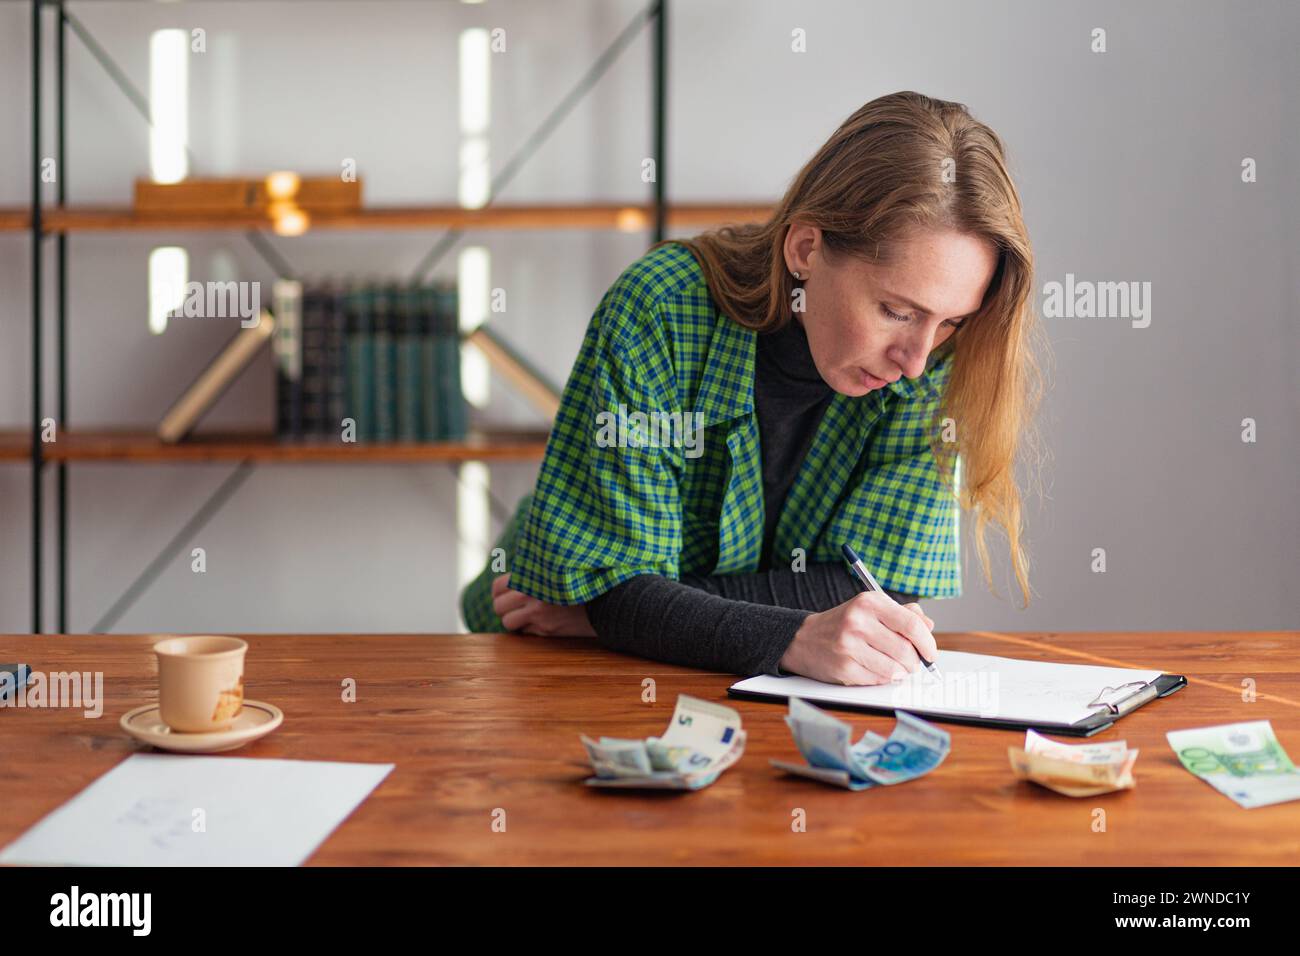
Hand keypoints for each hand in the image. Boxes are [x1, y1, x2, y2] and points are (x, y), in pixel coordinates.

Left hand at [491, 573, 595, 636]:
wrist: (606, 600)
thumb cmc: (582, 582)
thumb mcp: (555, 571)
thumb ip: (534, 575)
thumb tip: (511, 582)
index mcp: (532, 577)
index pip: (498, 586)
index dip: (499, 592)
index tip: (506, 594)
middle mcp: (531, 596)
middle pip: (498, 607)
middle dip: (504, 608)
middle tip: (514, 607)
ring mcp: (538, 615)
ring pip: (508, 623)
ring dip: (514, 620)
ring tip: (525, 616)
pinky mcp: (547, 630)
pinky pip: (526, 632)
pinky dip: (530, 629)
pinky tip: (542, 622)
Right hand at [779, 591, 937, 685]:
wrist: (803, 639)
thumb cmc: (843, 623)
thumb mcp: (870, 608)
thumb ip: (902, 613)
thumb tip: (928, 625)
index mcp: (869, 602)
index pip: (911, 625)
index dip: (927, 643)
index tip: (930, 653)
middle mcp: (858, 621)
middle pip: (905, 650)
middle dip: (914, 662)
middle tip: (911, 662)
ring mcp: (849, 645)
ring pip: (894, 669)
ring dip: (899, 672)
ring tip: (892, 665)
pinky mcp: (844, 667)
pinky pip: (878, 679)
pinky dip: (882, 678)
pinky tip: (874, 668)